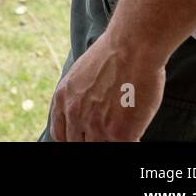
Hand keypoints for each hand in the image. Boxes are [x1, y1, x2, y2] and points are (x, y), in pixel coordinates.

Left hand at [48, 32, 164, 140]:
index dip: (72, 138)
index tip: (83, 138)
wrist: (131, 47)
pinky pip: (121, 148)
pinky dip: (130, 142)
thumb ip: (78, 95)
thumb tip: (85, 107)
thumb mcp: (81, 73)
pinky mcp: (119, 133)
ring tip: (123, 133)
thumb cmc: (113, 55)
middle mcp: (74, 114)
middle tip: (107, 134)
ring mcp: (95, 126)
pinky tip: (136, 135)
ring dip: (110, 141)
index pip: (59, 134)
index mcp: (63, 99)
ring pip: (98, 146)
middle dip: (92, 139)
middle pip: (77, 143)